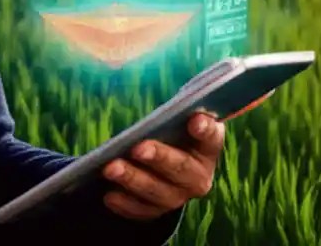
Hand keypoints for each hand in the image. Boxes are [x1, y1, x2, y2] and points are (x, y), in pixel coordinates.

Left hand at [100, 112, 225, 220]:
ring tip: (110, 168)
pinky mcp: (157, 210)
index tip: (194, 121)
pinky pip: (142, 211)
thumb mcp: (175, 118)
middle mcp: (198, 177)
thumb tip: (173, 109)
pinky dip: (125, 204)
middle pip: (181, 168)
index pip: (211, 137)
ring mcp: (179, 196)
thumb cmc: (169, 131)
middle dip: (159, 158)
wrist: (162, 158)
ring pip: (158, 192)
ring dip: (134, 180)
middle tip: (137, 148)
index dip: (205, 129)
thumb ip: (176, 112)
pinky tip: (109, 195)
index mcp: (207, 147)